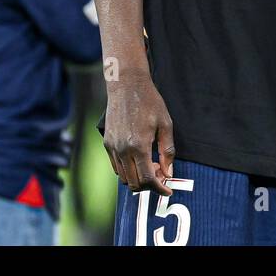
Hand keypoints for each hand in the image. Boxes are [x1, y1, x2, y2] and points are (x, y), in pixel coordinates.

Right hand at [103, 68, 174, 194]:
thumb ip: (167, 151)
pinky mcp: (106, 144)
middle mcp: (122, 150)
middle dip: (150, 184)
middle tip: (161, 172)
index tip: (168, 189)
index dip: (159, 188)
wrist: (126, 85)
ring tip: (151, 163)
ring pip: (123, 177)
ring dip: (138, 178)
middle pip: (134, 183)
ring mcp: (112, 147)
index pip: (147, 179)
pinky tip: (139, 159)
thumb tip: (169, 172)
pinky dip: (128, 170)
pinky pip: (116, 167)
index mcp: (138, 146)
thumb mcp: (165, 124)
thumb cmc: (149, 101)